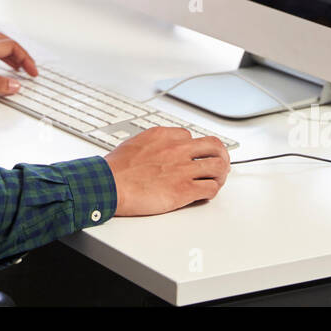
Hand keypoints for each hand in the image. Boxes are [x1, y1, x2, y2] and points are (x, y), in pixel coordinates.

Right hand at [103, 127, 229, 215]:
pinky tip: (205, 193)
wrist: (109, 184)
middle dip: (220, 154)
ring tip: (217, 179)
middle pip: (214, 146)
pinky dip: (212, 191)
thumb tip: (158, 148)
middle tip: (219, 163)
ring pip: (218, 167)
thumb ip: (152, 143)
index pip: (191, 136)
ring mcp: (183, 169)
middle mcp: (178, 149)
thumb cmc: (116, 168)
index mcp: (165, 136)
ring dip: (220, 174)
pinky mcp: (184, 189)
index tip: (194, 155)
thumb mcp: (135, 143)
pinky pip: (210, 188)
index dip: (194, 148)